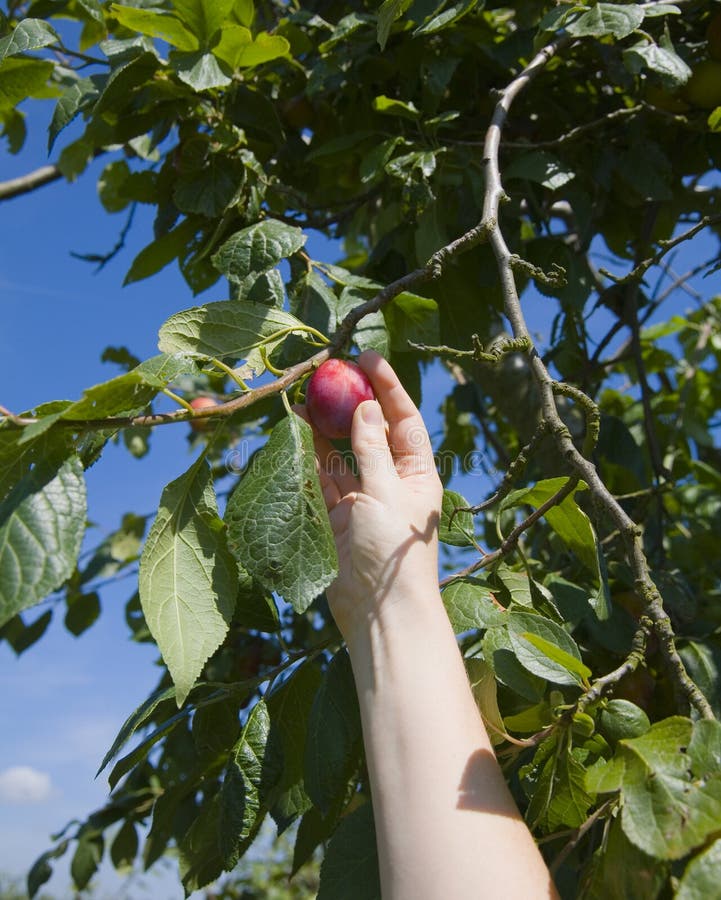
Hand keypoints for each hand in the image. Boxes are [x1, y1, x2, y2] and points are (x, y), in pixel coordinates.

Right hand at [300, 351, 442, 641]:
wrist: (378, 611)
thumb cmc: (394, 551)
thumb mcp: (386, 492)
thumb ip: (371, 448)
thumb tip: (366, 406)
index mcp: (418, 473)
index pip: (403, 418)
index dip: (387, 386)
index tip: (367, 357)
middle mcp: (392, 480)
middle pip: (371, 431)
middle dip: (352, 401)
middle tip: (330, 371)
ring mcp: (363, 497)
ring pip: (342, 452)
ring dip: (326, 426)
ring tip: (307, 396)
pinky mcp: (337, 515)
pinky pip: (322, 477)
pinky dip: (310, 455)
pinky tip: (297, 431)